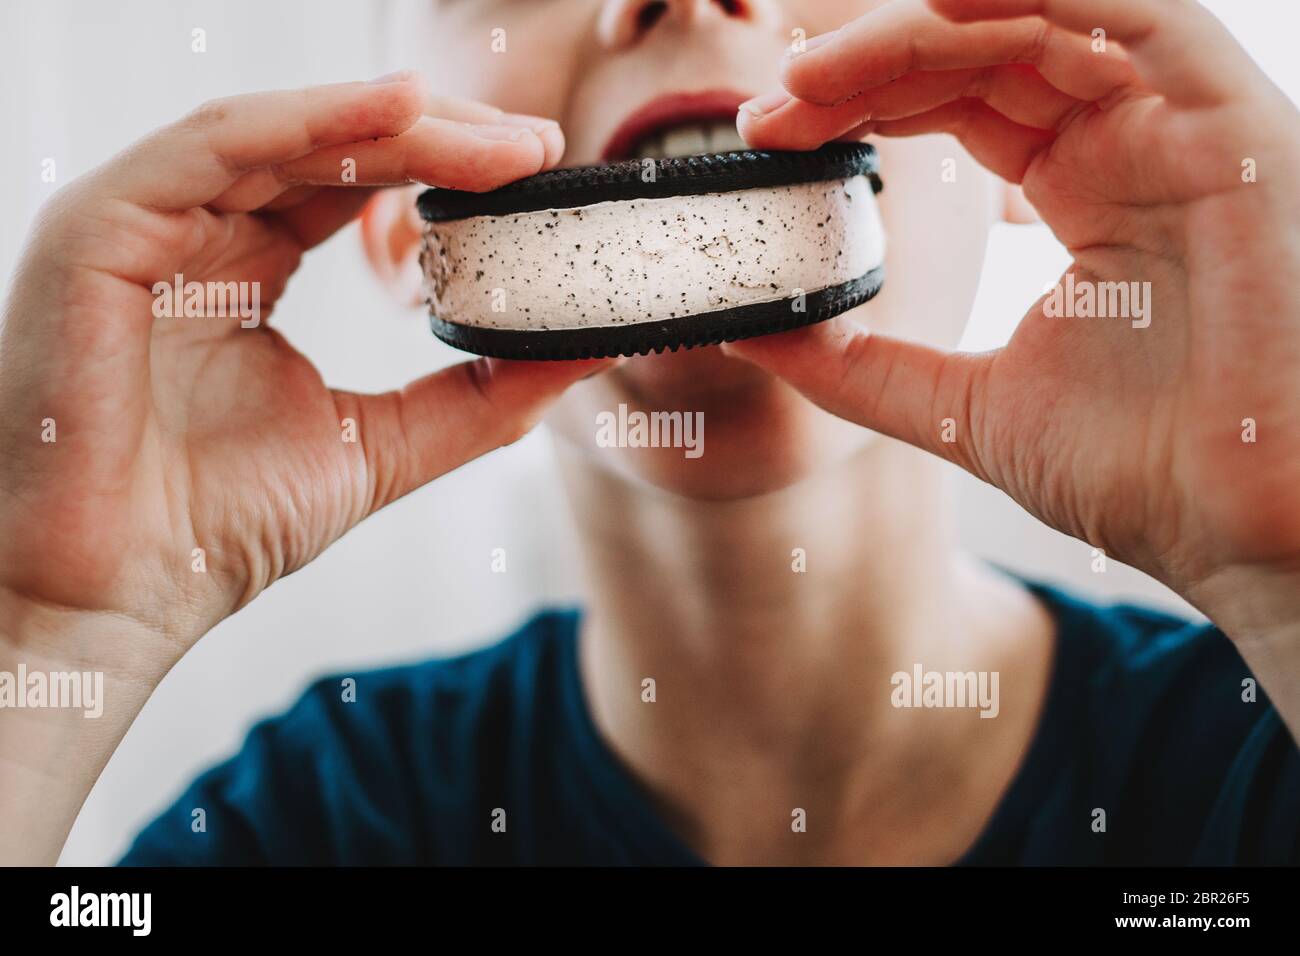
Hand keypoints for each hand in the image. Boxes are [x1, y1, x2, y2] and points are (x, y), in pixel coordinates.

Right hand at [0, 73, 606, 676]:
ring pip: (280, 133)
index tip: (541, 172)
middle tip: (536, 146)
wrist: (120, 598)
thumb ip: (477, 394)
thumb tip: (579, 349)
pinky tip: (398, 112)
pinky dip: (307, 120)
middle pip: (326, 147)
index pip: (352, 185)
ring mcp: (142, 225)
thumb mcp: (382, 443)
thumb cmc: (222, 525)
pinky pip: (213, 146)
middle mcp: (193, 233)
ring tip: (498, 140)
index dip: (447, 167)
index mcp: (245, 269)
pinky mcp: (98, 230)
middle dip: (439, 134)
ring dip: (397, 123)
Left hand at [733, 0, 1299, 638]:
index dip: (858, 102)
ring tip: (817, 71)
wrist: (1242, 535)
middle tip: (773, 107)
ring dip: (920, 31)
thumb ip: (862, 367)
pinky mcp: (1236, 130)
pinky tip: (939, 9)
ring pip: (1043, 20)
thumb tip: (756, 333)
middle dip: (868, 64)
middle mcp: (1130, 142)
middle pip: (983, 49)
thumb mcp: (959, 408)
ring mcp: (1184, 128)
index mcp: (1080, 187)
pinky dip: (1040, 0)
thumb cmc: (1138, 472)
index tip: (767, 133)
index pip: (953, 101)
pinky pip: (1144, 21)